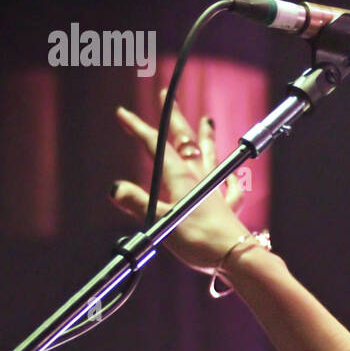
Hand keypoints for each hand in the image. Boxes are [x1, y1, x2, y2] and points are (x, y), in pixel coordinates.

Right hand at [109, 88, 252, 274]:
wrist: (235, 255)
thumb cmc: (199, 239)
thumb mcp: (160, 222)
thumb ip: (137, 204)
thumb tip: (114, 188)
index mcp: (180, 178)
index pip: (156, 146)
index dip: (138, 128)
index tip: (123, 113)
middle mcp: (200, 178)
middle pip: (185, 140)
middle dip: (174, 117)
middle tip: (166, 95)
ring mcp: (216, 190)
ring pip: (210, 155)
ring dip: (206, 136)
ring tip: (207, 120)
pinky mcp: (228, 206)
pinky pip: (231, 186)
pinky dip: (231, 178)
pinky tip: (233, 176)